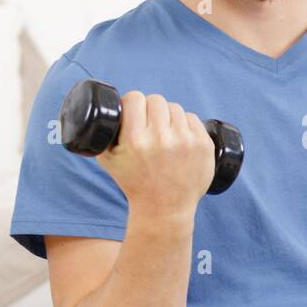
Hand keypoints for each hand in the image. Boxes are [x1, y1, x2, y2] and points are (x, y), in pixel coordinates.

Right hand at [96, 91, 214, 218]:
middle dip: (150, 109)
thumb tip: (105, 110)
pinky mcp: (203, 145)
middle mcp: (162, 139)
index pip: (135, 98)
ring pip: (175, 107)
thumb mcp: (108, 160)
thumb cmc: (134, 183)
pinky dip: (186, 124)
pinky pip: (193, 118)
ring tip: (164, 133)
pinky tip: (179, 138)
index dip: (132, 102)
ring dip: (168, 116)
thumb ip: (102, 134)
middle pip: (156, 100)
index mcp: (136, 140)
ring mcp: (185, 141)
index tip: (133, 110)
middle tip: (149, 123)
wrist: (165, 208)